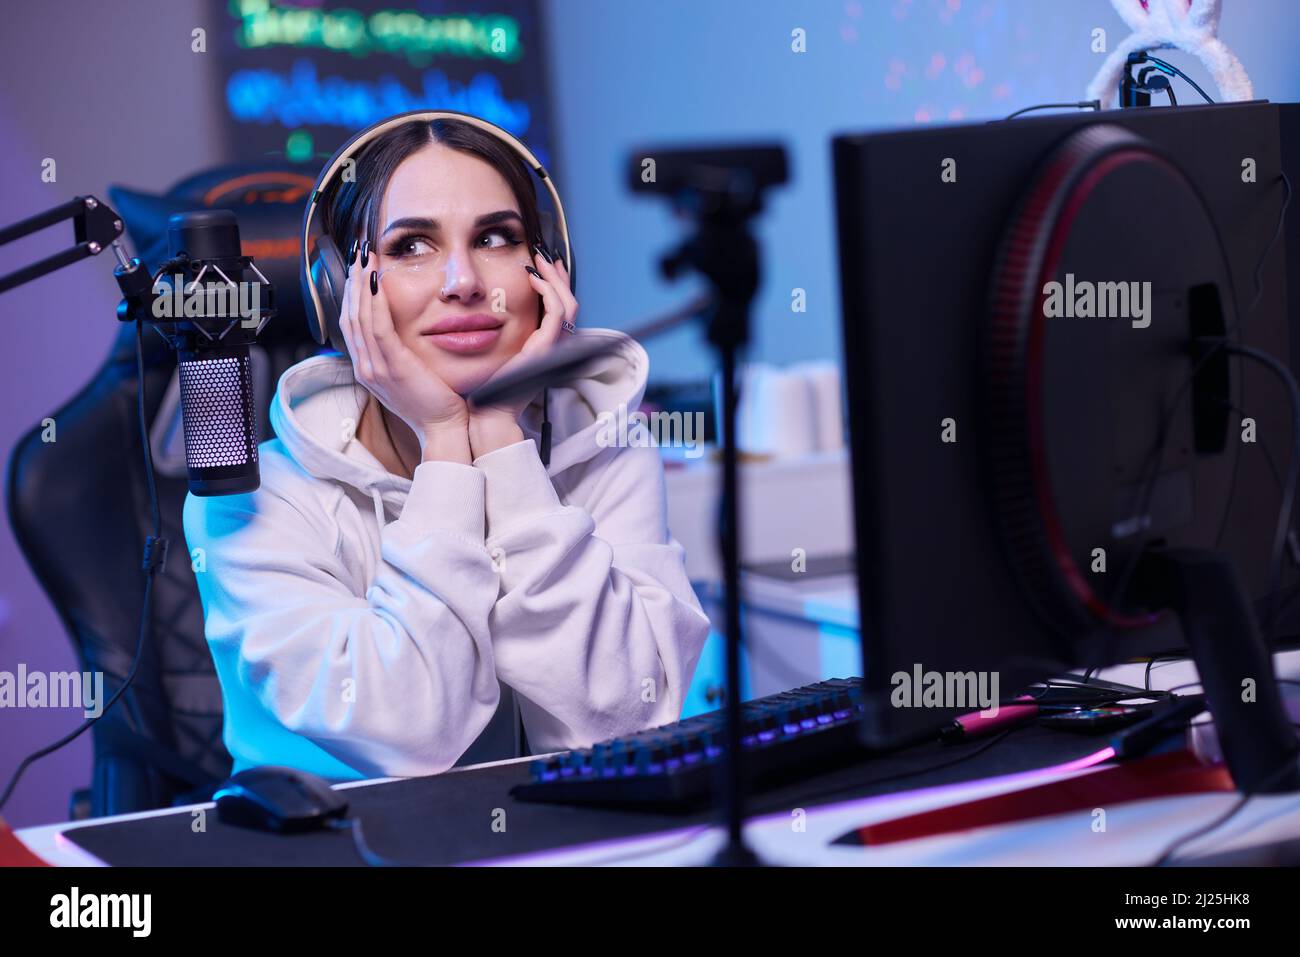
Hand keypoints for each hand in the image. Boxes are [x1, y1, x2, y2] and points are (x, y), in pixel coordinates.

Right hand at [340, 242, 469, 459]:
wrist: (444, 430)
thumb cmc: (435, 403)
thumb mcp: (411, 375)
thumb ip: (400, 353)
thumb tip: (401, 332)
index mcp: (368, 368)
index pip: (352, 323)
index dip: (352, 293)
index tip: (359, 268)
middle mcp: (366, 367)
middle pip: (350, 315)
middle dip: (352, 281)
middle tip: (358, 253)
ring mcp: (376, 368)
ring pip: (359, 317)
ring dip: (360, 283)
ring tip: (364, 257)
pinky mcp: (392, 366)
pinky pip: (377, 327)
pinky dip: (374, 301)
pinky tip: (376, 280)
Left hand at [468, 243, 578, 458]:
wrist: (485, 412)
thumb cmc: (484, 387)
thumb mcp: (493, 351)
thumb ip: (497, 332)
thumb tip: (485, 310)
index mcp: (543, 347)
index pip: (558, 310)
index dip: (554, 285)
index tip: (539, 265)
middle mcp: (552, 347)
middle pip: (568, 303)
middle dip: (558, 276)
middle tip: (543, 255)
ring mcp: (551, 349)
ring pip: (568, 305)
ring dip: (555, 279)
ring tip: (539, 260)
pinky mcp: (544, 350)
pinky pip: (556, 315)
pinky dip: (548, 292)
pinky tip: (533, 278)